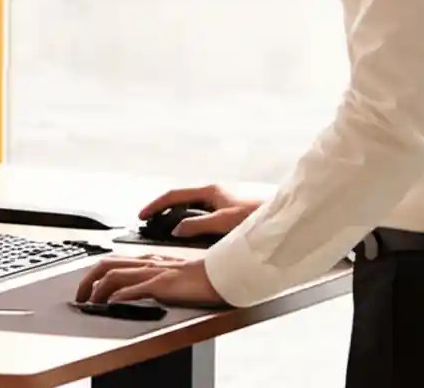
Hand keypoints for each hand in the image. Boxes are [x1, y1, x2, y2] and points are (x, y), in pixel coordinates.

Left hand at [74, 255, 224, 306]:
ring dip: (98, 289)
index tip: (86, 288)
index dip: (94, 274)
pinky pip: (136, 288)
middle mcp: (147, 263)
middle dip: (87, 280)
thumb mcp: (170, 275)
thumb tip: (135, 290)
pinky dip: (121, 295)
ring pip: (116, 275)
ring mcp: (153, 272)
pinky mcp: (162, 284)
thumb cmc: (200, 276)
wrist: (219, 274)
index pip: (113, 262)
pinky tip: (112, 303)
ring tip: (91, 302)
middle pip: (107, 265)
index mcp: (148, 260)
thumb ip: (153, 279)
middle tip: (80, 296)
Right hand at [140, 184, 261, 237]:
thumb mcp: (223, 222)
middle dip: (161, 209)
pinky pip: (198, 214)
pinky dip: (187, 221)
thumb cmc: (256, 217)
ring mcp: (218, 201)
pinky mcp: (224, 210)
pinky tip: (187, 232)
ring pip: (188, 207)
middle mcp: (212, 193)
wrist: (281, 220)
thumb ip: (198, 225)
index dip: (155, 205)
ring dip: (174, 216)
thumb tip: (176, 229)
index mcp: (209, 191)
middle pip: (179, 199)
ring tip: (162, 228)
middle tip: (148, 222)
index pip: (174, 195)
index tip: (142, 215)